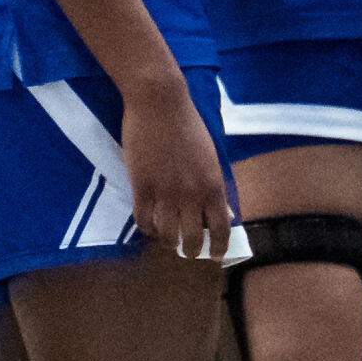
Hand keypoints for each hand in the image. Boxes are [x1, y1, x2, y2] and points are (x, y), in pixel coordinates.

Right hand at [122, 76, 236, 264]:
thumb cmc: (188, 125)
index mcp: (213, 186)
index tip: (215, 256)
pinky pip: (143, 220)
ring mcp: (164, 192)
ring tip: (168, 241)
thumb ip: (212, 183)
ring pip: (167, 233)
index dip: (218, 247)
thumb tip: (214, 207)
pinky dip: (147, 228)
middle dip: (191, 250)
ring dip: (168, 242)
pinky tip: (149, 226)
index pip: (220, 228)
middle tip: (187, 252)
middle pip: (192, 237)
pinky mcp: (141, 187)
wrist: (160, 105)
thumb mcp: (210, 157)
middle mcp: (191, 195)